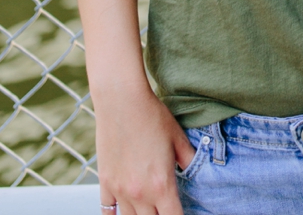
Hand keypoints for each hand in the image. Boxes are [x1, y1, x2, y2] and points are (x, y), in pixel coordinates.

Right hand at [94, 87, 196, 214]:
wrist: (121, 98)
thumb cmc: (151, 115)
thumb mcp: (178, 140)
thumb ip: (190, 162)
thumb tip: (197, 173)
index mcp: (162, 185)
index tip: (179, 214)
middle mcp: (140, 193)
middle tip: (164, 208)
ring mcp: (120, 189)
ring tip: (147, 210)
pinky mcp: (105, 180)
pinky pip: (108, 210)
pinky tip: (124, 212)